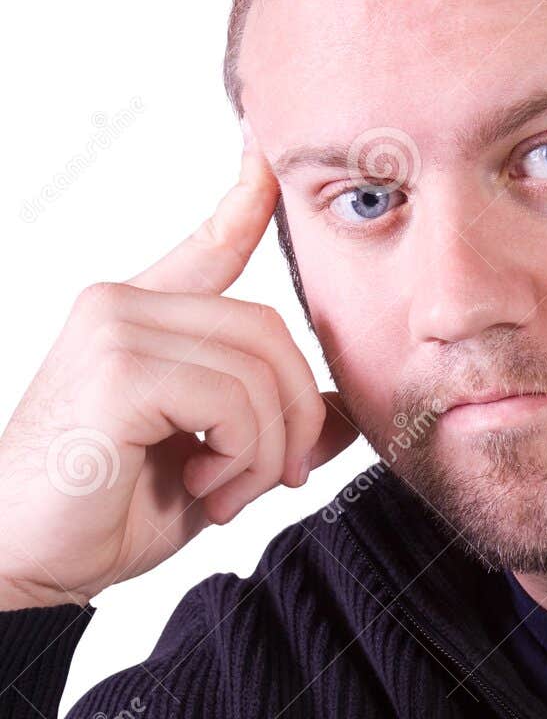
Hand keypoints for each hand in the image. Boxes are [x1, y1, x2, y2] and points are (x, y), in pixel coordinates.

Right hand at [0, 128, 357, 609]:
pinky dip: (243, 457)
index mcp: (137, 321)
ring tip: (223, 495)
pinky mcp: (120, 372)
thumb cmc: (101, 516)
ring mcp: (117, 330)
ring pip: (261, 369)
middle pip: (270, 329)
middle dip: (295, 414)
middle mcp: (122, 307)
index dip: (244, 203)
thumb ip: (269, 432)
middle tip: (276, 479)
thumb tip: (342, 416)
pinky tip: (203, 489)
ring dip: (267, 451)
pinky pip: (235, 401)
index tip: (264, 157)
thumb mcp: (211, 469)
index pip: (208, 249)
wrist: (26, 560)